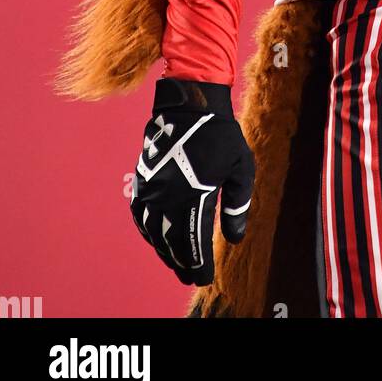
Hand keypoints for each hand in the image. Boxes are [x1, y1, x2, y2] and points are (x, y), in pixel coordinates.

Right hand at [130, 77, 253, 285]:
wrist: (189, 102)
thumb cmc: (220, 133)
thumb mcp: (240, 167)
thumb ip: (237, 205)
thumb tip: (234, 237)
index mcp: (195, 195)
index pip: (194, 242)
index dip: (198, 264)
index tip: (203, 278)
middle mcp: (169, 196)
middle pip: (172, 242)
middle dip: (182, 262)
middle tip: (189, 275)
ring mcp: (152, 189)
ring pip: (154, 232)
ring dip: (164, 250)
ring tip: (175, 261)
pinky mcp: (143, 179)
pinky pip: (140, 215)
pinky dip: (148, 231)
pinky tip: (155, 237)